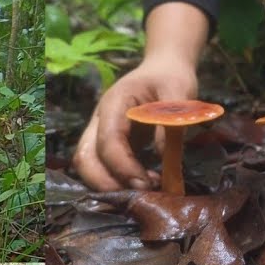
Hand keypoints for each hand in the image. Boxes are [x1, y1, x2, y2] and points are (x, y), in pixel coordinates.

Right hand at [73, 56, 197, 190]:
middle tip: (139, 195)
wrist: (164, 69)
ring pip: (88, 166)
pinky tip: (146, 181)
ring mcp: (100, 133)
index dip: (122, 166)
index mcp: (113, 103)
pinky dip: (118, 181)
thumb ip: (172, 120)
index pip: (107, 141)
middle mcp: (99, 120)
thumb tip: (162, 156)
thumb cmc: (171, 78)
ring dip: (109, 184)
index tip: (146, 183)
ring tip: (146, 188)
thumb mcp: (179, 91)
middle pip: (84, 158)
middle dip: (105, 182)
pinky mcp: (109, 145)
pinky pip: (102, 168)